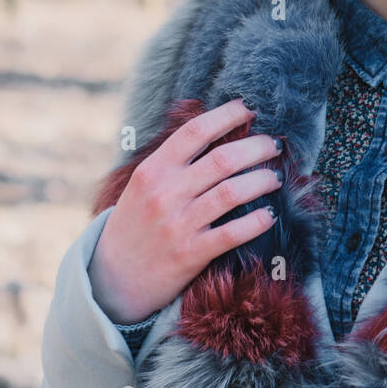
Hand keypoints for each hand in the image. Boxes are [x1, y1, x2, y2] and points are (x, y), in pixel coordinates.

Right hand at [88, 98, 282, 323]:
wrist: (111, 279)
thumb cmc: (135, 224)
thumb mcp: (143, 185)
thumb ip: (174, 161)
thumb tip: (217, 131)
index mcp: (153, 170)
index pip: (195, 131)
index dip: (227, 115)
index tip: (250, 108)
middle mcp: (165, 193)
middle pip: (222, 160)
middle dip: (256, 147)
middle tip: (274, 145)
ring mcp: (178, 224)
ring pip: (231, 193)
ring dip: (261, 181)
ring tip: (275, 177)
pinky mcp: (190, 254)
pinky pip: (232, 233)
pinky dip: (255, 222)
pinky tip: (269, 214)